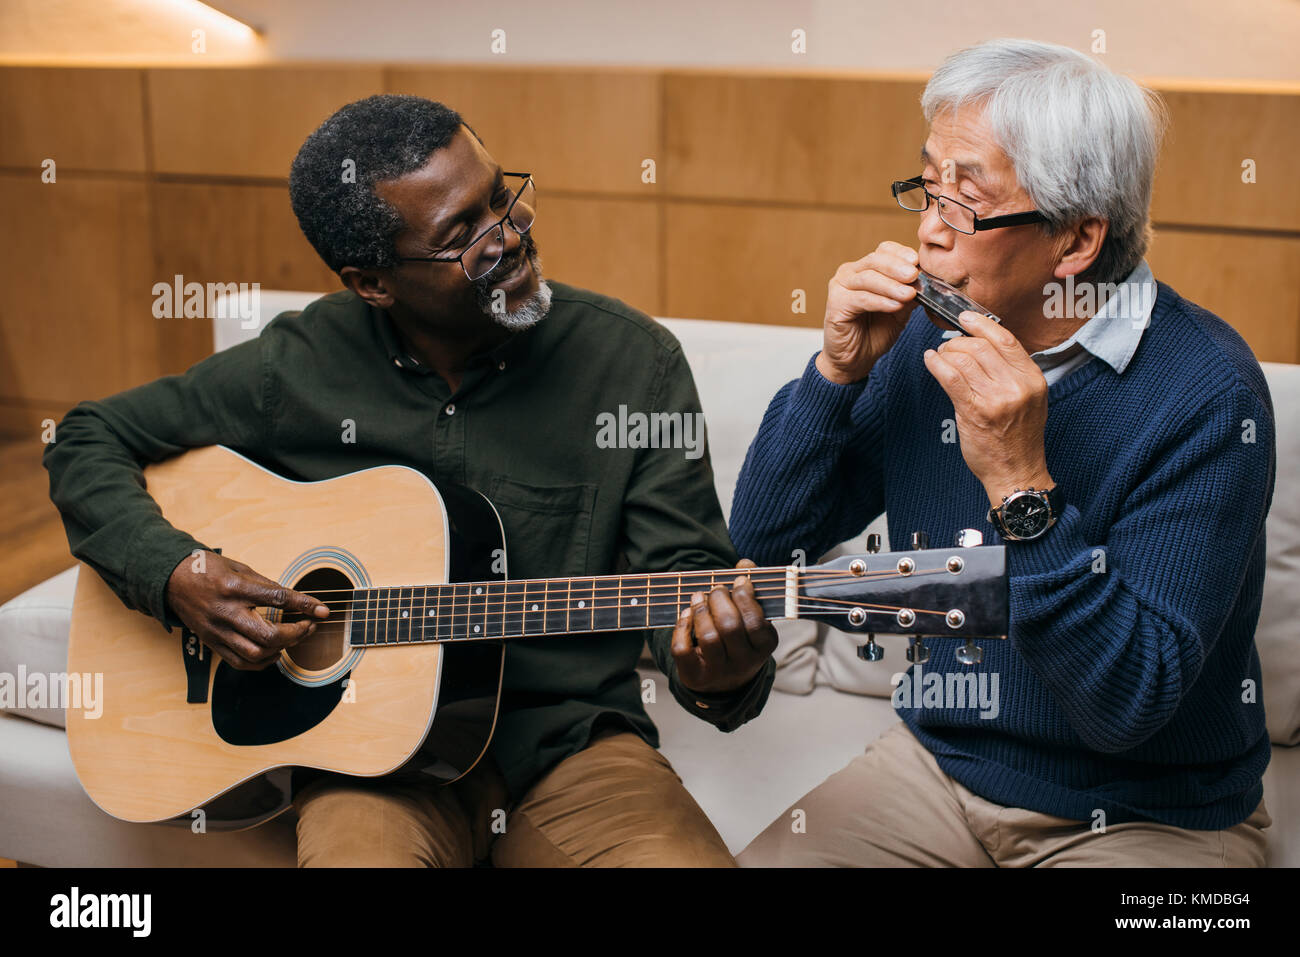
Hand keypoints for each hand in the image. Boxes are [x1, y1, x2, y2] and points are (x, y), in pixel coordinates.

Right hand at [165, 550, 328, 670]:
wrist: (172, 580)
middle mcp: (226, 612)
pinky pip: (241, 662)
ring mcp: (217, 631)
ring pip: (256, 653)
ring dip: (282, 649)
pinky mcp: (212, 643)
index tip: (323, 610)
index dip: (305, 605)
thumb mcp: (240, 568)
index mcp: (235, 587)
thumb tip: (296, 600)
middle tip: (309, 625)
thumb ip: (267, 585)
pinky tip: (275, 651)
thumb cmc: (208, 570)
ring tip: (294, 637)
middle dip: (296, 634)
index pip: (278, 598)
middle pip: (268, 635)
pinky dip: (263, 661)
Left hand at [671, 559, 778, 694]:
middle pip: (730, 626)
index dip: (745, 597)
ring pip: (708, 638)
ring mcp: (719, 672)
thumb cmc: (740, 639)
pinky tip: (685, 614)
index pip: (756, 621)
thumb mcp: (751, 618)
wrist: (726, 682)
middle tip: (716, 589)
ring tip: (698, 597)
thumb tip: (745, 563)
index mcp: (764, 646)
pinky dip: (681, 627)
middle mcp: (744, 663)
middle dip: (719, 600)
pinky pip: (683, 650)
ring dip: (700, 610)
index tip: (738, 581)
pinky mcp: (695, 676)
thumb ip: (749, 589)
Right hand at [816, 241, 919, 384]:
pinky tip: (895, 306)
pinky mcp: (835, 305)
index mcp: (865, 269)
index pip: (883, 250)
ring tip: (908, 294)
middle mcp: (849, 273)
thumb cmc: (874, 333)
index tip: (917, 262)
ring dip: (891, 286)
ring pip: (867, 278)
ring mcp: (839, 287)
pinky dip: (880, 301)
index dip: (900, 253)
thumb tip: (927, 280)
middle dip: (897, 267)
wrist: (855, 360)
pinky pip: (860, 299)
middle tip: (914, 276)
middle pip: (874, 260)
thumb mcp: (899, 309)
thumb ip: (908, 293)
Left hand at [922, 312, 1052, 506]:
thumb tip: (980, 346)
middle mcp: (1017, 386)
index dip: (982, 324)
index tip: (965, 317)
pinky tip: (930, 360)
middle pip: (981, 346)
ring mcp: (997, 399)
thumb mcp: (1028, 399)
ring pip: (964, 359)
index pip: (1006, 339)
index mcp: (1033, 378)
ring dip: (946, 353)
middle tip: (948, 346)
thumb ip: (1010, 373)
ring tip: (940, 357)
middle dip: (958, 341)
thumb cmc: (1018, 437)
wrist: (1017, 472)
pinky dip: (936, 364)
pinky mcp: (975, 412)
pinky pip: (950, 377)